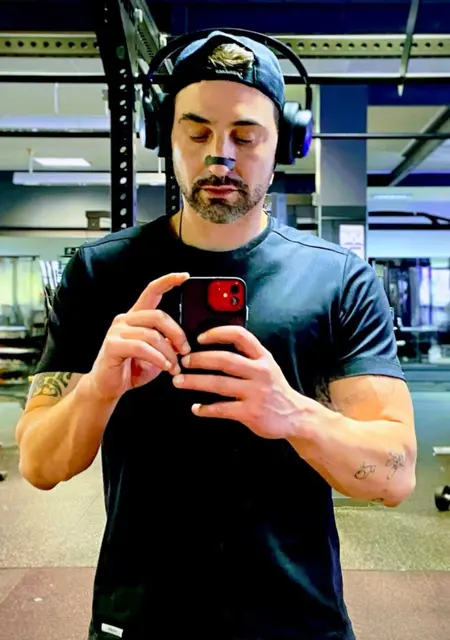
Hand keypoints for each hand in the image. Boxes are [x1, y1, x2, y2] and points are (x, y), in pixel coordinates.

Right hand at [88, 272, 190, 401]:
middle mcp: (125, 319)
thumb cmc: (132, 369)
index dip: (168, 281)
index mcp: (137, 317)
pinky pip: (142, 348)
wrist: (108, 387)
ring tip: (173, 367)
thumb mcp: (156, 353)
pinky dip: (157, 358)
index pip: (152, 291)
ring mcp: (116, 331)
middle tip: (185, 351)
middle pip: (158, 316)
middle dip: (177, 334)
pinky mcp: (112, 345)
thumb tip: (184, 340)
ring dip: (168, 353)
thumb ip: (167, 342)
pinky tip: (164, 367)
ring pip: (153, 335)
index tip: (185, 276)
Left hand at [172, 325, 308, 438]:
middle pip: (225, 360)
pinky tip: (196, 408)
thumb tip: (215, 345)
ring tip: (179, 381)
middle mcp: (260, 372)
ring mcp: (256, 393)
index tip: (199, 338)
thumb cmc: (274, 389)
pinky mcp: (251, 413)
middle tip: (183, 361)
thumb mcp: (267, 365)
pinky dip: (206, 409)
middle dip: (199, 359)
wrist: (295, 415)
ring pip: (219, 384)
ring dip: (195, 382)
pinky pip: (222, 409)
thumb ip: (247, 355)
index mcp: (262, 357)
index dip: (217, 333)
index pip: (240, 336)